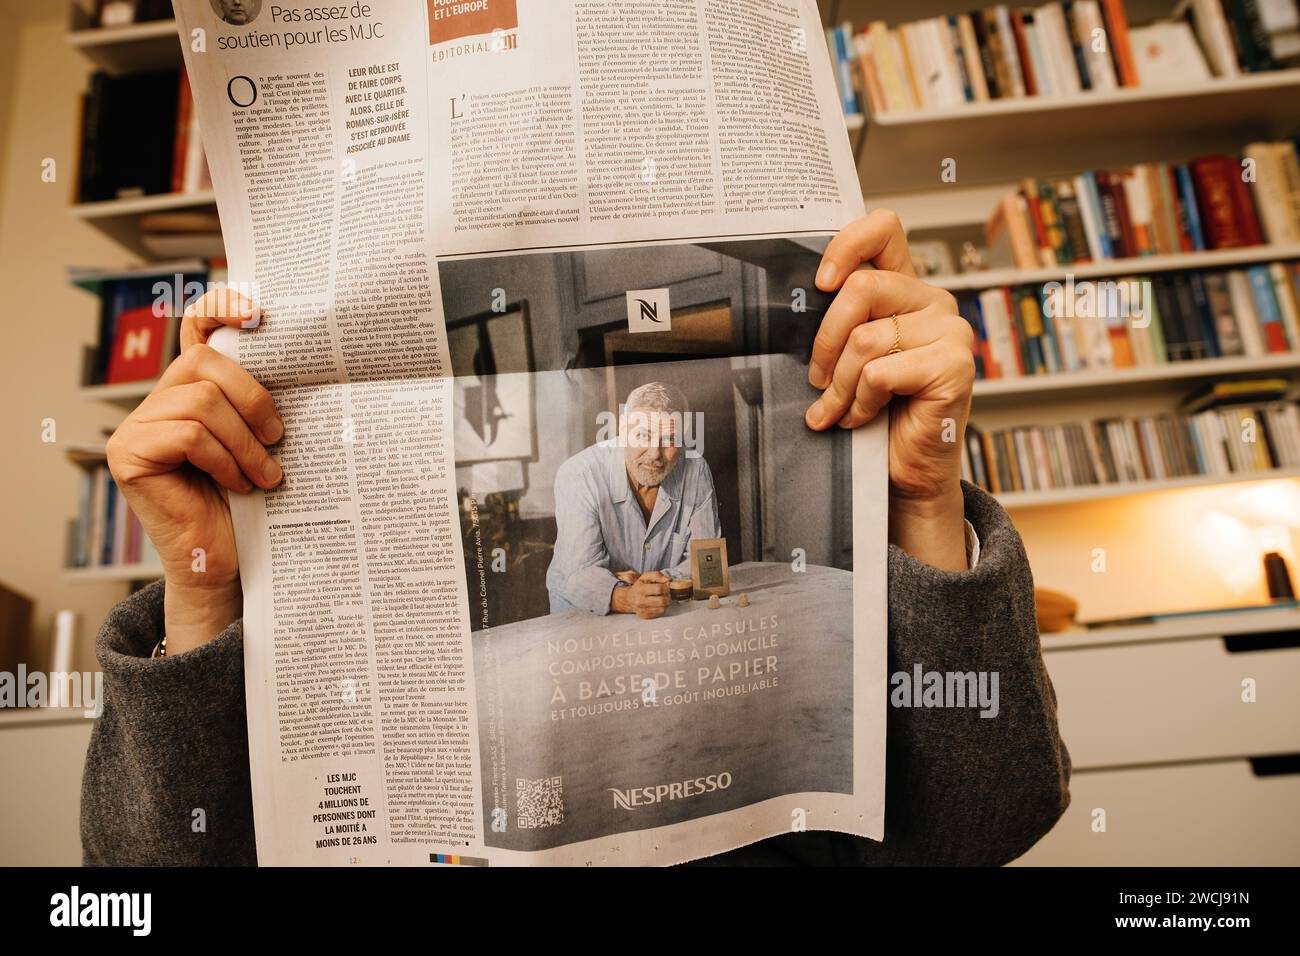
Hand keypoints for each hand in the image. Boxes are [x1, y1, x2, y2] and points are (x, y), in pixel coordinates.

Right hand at [105, 289, 280, 652]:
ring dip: (243, 441)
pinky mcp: (128, 453)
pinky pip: (188, 434)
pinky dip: (223, 459)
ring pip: (200, 402)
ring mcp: (137, 425)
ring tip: (265, 475)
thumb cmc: (247, 502)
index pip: (195, 327)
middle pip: (203, 363)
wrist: (223, 560)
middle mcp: (158, 398)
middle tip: (278, 438)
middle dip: (252, 398)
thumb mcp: (259, 440)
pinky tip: (237, 485)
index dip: (220, 306)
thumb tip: (297, 362)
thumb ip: (256, 402)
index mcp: (191, 387)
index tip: (258, 313)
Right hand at [611, 570, 669, 618]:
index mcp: (640, 589)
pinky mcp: (645, 616)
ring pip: (662, 609)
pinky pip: (659, 613)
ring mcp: (642, 610)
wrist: (629, 598)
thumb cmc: (640, 586)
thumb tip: (667, 580)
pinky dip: (661, 608)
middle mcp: (640, 601)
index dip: (666, 587)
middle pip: (662, 601)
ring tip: (662, 599)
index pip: (659, 589)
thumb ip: (657, 575)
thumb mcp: (646, 576)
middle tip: (666, 594)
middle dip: (667, 597)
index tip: (666, 587)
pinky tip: (657, 604)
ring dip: (665, 603)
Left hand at [805, 210, 974, 570]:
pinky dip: (860, 403)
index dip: (847, 245)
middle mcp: (933, 302)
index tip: (821, 282)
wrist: (907, 471)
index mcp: (906, 290)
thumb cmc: (877, 414)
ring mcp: (950, 332)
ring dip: (839, 385)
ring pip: (866, 340)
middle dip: (825, 341)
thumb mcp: (851, 359)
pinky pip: (880, 373)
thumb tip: (789, 307)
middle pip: (862, 289)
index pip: (884, 230)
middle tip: (816, 380)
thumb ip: (841, 324)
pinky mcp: (954, 366)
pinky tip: (862, 419)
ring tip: (835, 411)